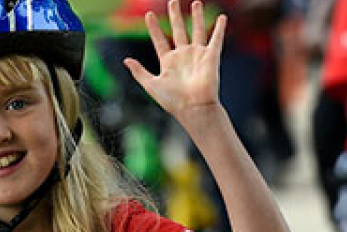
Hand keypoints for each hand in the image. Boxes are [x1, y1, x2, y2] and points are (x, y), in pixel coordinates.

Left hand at [124, 0, 226, 125]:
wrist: (193, 108)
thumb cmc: (172, 100)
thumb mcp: (151, 85)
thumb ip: (139, 72)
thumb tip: (125, 60)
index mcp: (168, 62)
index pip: (159, 40)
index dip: (154, 28)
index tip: (148, 15)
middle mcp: (183, 56)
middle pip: (178, 30)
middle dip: (175, 16)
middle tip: (173, 1)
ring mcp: (197, 55)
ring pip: (197, 30)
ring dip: (196, 16)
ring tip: (196, 2)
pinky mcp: (211, 57)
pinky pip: (216, 39)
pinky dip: (219, 28)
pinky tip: (221, 17)